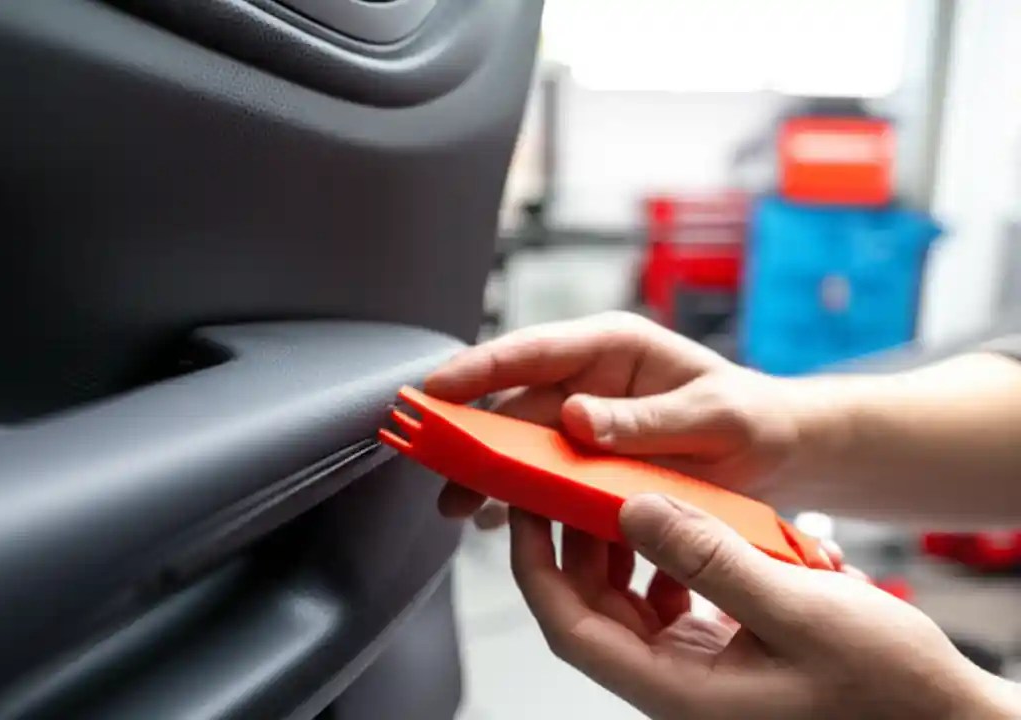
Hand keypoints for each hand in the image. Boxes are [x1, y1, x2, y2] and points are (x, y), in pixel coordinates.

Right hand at [425, 313, 808, 519]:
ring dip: (492, 474)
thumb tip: (575, 416)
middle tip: (442, 473)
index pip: (533, 351)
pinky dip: (523, 496)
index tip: (436, 388)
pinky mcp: (591, 457)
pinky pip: (546, 474)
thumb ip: (647, 419)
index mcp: (615, 348)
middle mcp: (591, 379)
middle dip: (475, 439)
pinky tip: (499, 520)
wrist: (777, 452)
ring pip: (522, 444)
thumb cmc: (753, 420)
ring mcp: (587, 418)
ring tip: (462, 508)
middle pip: (516, 405)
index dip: (479, 369)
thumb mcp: (713, 417)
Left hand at [510, 495, 1019, 719]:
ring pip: (627, 604)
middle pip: (590, 609)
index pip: (569, 626)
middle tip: (571, 479)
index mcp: (677, 690)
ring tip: (627, 494)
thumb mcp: (799, 609)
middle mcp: (676, 686)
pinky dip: (667, 563)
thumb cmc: (888, 688)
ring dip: (621, 549)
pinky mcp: (724, 658)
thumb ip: (711, 559)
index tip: (523, 505)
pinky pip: (670, 606)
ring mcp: (699, 674)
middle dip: (573, 542)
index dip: (533, 564)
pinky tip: (689, 531)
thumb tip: (632, 509)